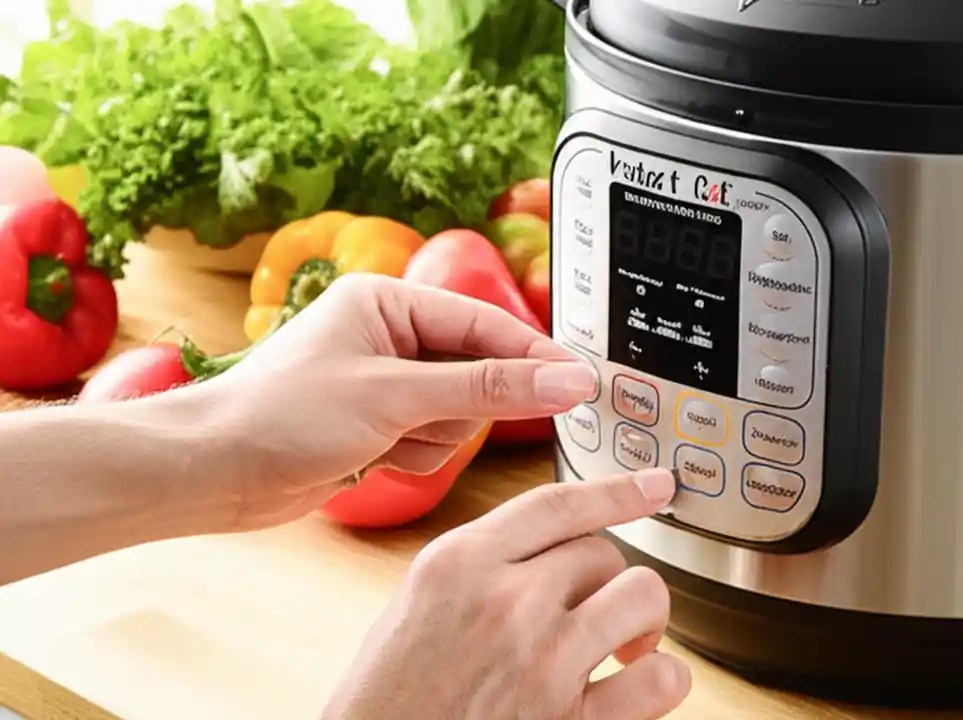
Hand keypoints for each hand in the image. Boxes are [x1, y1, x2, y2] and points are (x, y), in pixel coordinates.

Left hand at [185, 272, 596, 528]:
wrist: (211, 473)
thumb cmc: (278, 414)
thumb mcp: (396, 396)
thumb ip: (488, 388)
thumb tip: (564, 380)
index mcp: (387, 301)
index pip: (484, 323)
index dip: (533, 356)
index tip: (580, 383)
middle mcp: (387, 336)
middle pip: (476, 373)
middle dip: (452, 409)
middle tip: (417, 420)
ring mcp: (382, 383)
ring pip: (456, 415)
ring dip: (428, 438)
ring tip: (378, 439)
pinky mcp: (375, 425)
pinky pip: (430, 442)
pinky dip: (410, 457)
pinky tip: (368, 457)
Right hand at [324, 467, 691, 719]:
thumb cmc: (384, 703)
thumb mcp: (415, 609)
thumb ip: (477, 569)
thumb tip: (545, 552)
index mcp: (457, 564)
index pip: (556, 504)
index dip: (617, 490)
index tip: (654, 485)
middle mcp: (505, 602)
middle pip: (603, 552)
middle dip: (607, 583)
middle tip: (596, 616)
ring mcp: (543, 661)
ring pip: (643, 595)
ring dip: (644, 621)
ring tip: (626, 648)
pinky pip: (661, 678)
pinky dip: (662, 679)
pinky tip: (636, 688)